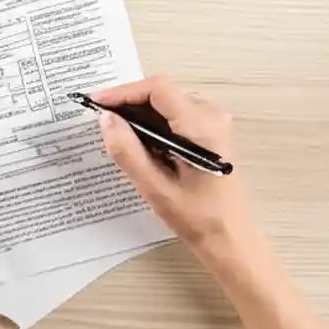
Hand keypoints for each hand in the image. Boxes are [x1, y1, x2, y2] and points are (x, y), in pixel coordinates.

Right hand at [99, 77, 328, 328]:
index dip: (124, 92)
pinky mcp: (212, 135)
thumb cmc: (198, 218)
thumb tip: (106, 120)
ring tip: (116, 136)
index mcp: (201, 126)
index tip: (96, 103)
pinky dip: (155, 126)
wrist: (231, 239)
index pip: (157, 89)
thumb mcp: (155, 188)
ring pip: (168, 106)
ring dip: (141, 117)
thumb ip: (128, 151)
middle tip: (101, 122)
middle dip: (129, 105)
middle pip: (162, 95)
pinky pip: (177, 119)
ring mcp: (214, 125)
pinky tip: (139, 145)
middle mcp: (212, 117)